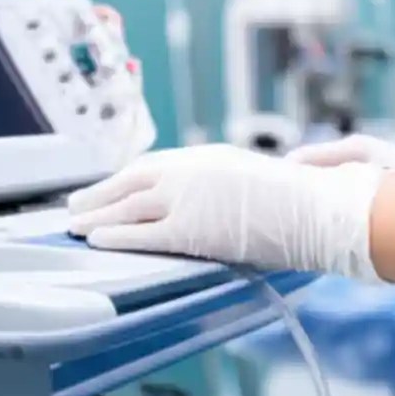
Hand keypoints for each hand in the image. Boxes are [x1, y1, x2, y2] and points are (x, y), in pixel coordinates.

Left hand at [68, 145, 385, 280]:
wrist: (320, 209)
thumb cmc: (304, 198)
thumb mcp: (256, 177)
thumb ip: (230, 183)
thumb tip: (225, 195)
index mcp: (207, 156)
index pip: (153, 166)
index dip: (125, 180)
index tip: (109, 188)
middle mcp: (191, 171)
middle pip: (131, 182)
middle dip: (99, 194)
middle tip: (75, 205)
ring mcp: (188, 198)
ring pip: (128, 207)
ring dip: (96, 216)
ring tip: (74, 224)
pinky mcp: (191, 229)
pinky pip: (142, 234)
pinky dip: (115, 235)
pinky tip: (96, 239)